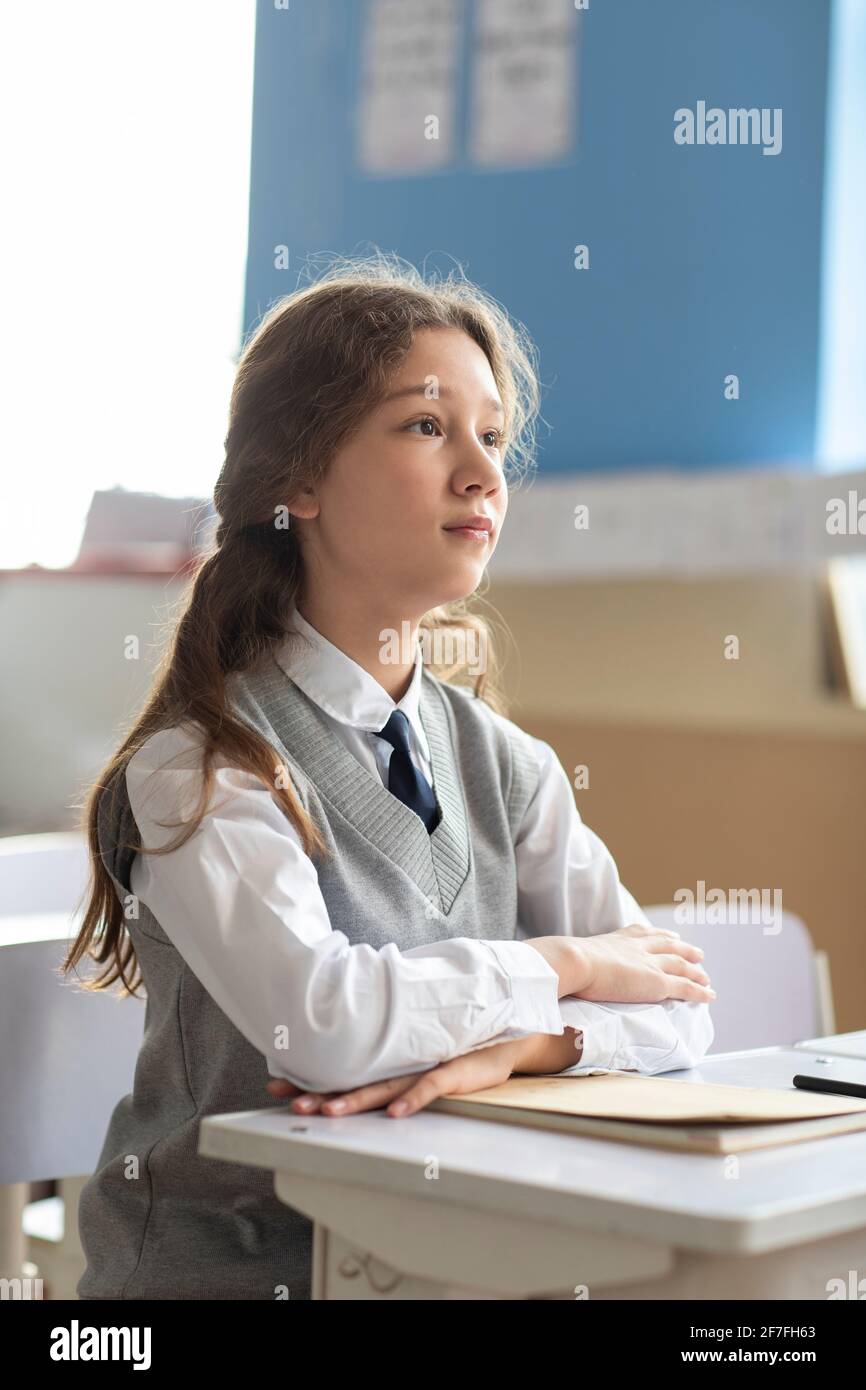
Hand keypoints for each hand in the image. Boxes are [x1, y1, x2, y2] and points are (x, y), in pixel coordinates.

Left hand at [264, 1030, 579, 1119]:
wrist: (505, 1028)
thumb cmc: (459, 1039)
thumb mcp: (419, 1046)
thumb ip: (390, 1053)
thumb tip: (352, 1053)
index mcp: (390, 1058)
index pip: (343, 1071)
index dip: (311, 1080)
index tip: (276, 1087)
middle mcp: (401, 1062)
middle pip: (355, 1080)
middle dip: (320, 1092)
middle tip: (289, 1101)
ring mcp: (426, 1065)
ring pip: (384, 1086)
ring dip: (356, 1099)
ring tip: (329, 1110)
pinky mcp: (454, 1071)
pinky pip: (430, 1087)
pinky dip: (412, 1100)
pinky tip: (394, 1114)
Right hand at [573, 923, 713, 1003]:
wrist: (574, 962)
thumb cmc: (564, 963)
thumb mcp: (570, 958)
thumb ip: (572, 963)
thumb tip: (558, 969)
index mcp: (615, 940)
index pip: (640, 933)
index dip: (656, 934)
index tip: (666, 934)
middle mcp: (635, 948)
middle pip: (666, 944)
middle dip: (682, 947)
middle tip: (695, 951)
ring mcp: (648, 964)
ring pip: (679, 964)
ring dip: (695, 969)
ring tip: (706, 974)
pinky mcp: (656, 983)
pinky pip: (684, 987)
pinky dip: (699, 991)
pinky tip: (710, 995)